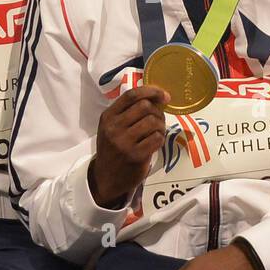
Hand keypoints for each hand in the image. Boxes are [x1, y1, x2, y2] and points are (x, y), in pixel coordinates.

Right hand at [89, 85, 169, 205]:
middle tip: (159, 120)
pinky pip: (157, 138)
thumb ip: (128, 112)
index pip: (131, 95)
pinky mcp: (135, 156)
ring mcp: (124, 142)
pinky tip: (155, 142)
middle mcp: (114, 127)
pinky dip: (160, 138)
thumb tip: (157, 97)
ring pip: (153, 122)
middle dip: (157, 111)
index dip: (151, 91)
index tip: (164, 95)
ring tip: (157, 132)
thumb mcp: (111, 127)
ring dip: (161, 126)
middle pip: (145, 107)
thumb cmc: (113, 149)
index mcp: (108, 116)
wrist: (106, 178)